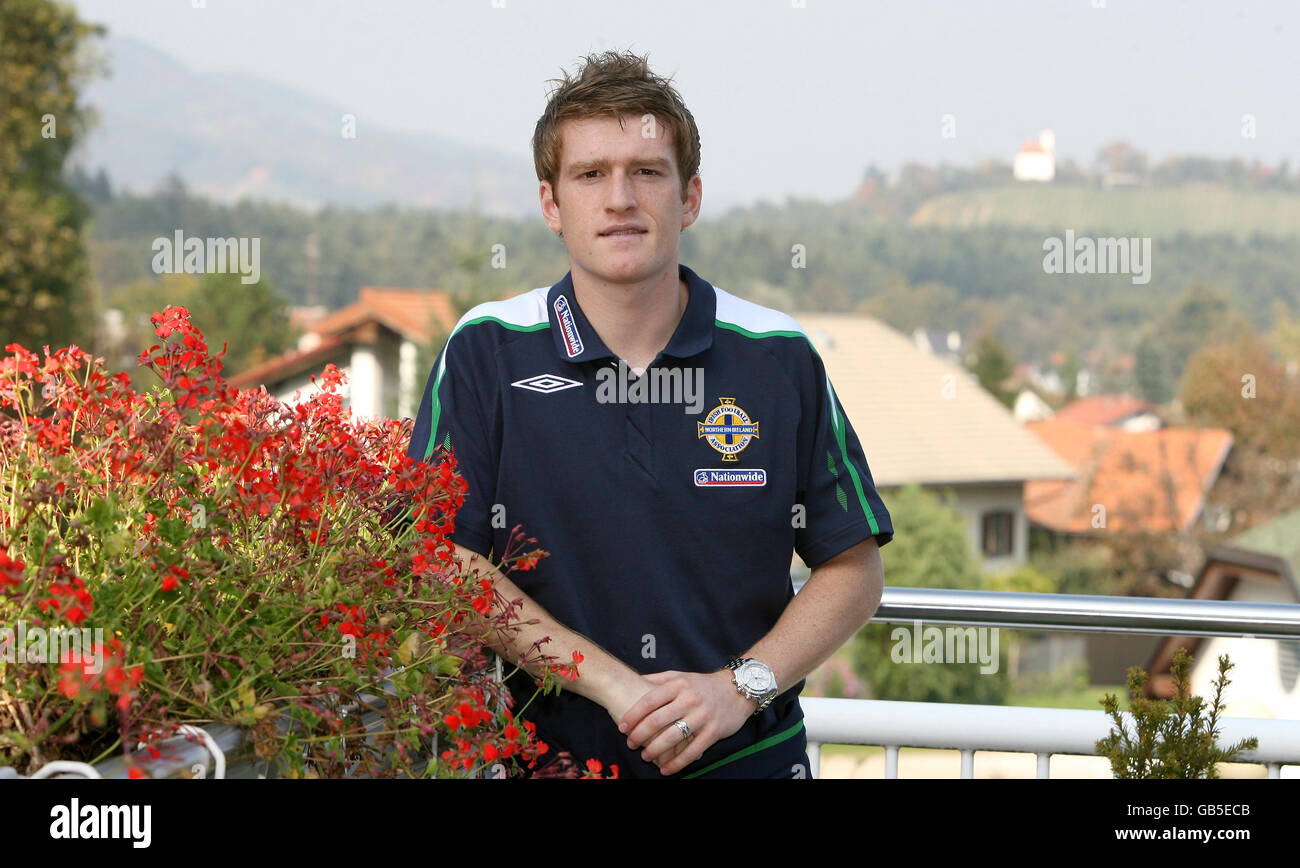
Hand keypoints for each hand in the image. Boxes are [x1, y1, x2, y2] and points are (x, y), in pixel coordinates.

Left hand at [617, 669, 754, 775]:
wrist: (737, 690)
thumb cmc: (703, 685)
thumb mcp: (681, 676)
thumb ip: (658, 679)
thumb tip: (635, 680)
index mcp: (679, 685)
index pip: (650, 700)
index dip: (633, 715)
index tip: (622, 726)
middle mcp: (690, 699)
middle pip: (658, 720)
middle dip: (640, 734)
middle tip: (630, 744)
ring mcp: (703, 716)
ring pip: (673, 737)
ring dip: (655, 750)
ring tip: (645, 756)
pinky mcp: (714, 732)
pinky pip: (692, 751)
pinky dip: (677, 762)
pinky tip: (666, 769)